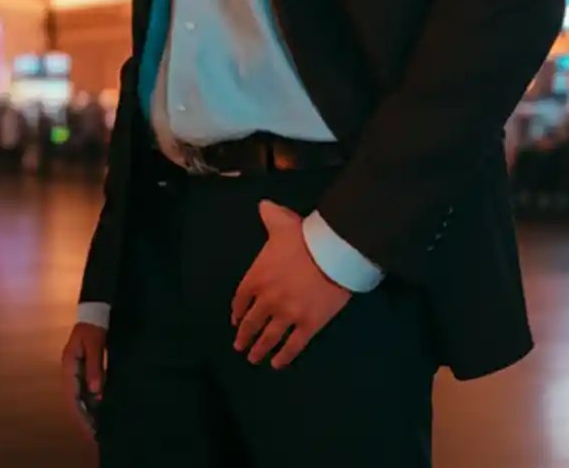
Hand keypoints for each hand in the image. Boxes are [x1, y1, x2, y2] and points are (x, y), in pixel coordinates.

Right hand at [61, 322, 107, 431]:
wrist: (93, 312)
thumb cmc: (93, 327)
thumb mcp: (95, 345)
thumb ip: (94, 367)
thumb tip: (95, 391)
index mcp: (68, 366)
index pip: (72, 396)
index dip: (80, 413)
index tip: (89, 426)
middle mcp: (69, 371)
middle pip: (74, 399)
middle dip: (83, 415)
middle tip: (95, 432)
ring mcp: (74, 370)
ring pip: (79, 395)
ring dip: (87, 409)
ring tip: (97, 424)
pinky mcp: (82, 368)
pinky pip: (85, 388)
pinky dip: (91, 399)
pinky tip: (100, 407)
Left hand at [231, 201, 350, 369]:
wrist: (332, 253)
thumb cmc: (305, 237)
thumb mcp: (281, 222)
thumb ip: (269, 215)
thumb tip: (263, 205)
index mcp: (257, 277)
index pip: (240, 299)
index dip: (237, 311)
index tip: (235, 320)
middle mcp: (267, 300)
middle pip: (251, 323)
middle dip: (244, 336)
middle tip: (240, 346)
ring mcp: (287, 315)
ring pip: (269, 338)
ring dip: (259, 349)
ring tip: (254, 358)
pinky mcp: (308, 325)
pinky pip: (293, 346)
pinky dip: (284, 357)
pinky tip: (277, 364)